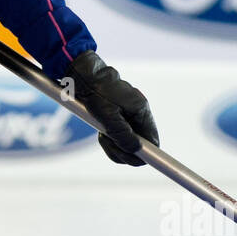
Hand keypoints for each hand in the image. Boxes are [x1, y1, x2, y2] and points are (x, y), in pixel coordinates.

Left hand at [65, 51, 158, 166]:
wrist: (84, 77)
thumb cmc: (96, 92)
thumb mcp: (109, 116)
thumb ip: (123, 135)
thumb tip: (136, 151)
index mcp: (141, 111)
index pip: (152, 141)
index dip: (144, 154)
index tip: (130, 158)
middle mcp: (138, 114)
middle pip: (139, 145)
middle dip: (123, 149)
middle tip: (108, 142)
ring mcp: (129, 116)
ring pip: (127, 143)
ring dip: (113, 144)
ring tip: (102, 134)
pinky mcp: (118, 117)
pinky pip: (118, 136)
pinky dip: (109, 138)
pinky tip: (101, 131)